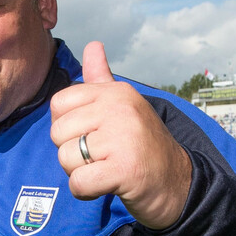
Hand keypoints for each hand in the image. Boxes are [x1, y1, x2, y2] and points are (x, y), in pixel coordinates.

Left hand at [49, 42, 192, 229]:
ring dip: (80, 173)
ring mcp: (123, 137)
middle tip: (102, 157)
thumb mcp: (124, 107)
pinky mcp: (125, 169)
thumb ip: (101, 79)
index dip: (68, 127)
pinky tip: (106, 187)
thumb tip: (92, 44)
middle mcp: (120, 108)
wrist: (177, 184)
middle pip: (58, 133)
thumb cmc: (142, 146)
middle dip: (72, 153)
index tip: (93, 136)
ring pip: (66, 158)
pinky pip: (78, 182)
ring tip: (106, 169)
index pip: (59, 103)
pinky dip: (85, 192)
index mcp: (116, 91)